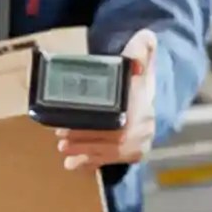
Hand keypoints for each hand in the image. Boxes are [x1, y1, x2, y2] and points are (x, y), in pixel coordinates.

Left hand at [57, 30, 157, 170]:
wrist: (151, 92)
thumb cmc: (137, 74)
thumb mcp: (142, 53)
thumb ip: (141, 46)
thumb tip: (140, 53)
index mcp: (144, 104)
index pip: (117, 122)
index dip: (91, 128)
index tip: (66, 128)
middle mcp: (145, 127)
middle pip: (112, 139)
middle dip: (84, 141)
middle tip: (59, 138)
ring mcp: (141, 143)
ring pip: (110, 152)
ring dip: (85, 152)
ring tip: (63, 148)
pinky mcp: (135, 154)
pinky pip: (112, 161)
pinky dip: (92, 164)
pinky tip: (74, 165)